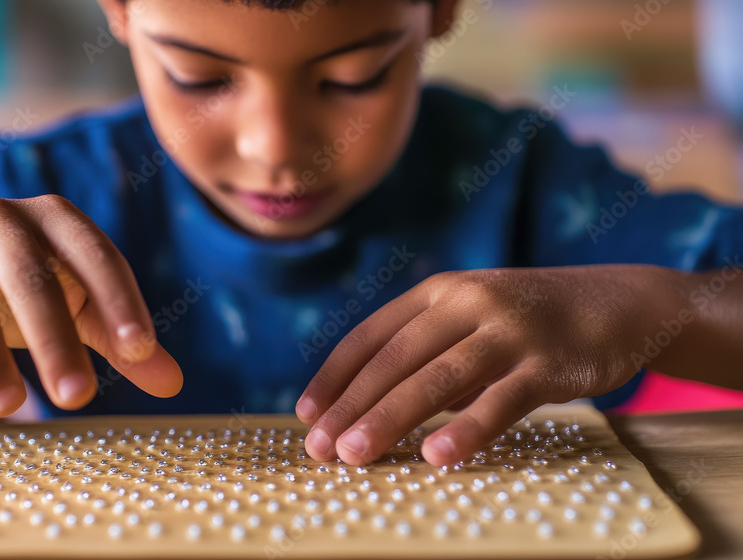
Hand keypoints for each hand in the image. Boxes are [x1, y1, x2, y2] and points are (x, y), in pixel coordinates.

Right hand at [0, 194, 182, 416]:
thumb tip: (173, 385)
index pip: (97, 256)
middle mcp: (1, 216)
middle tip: (78, 397)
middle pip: (32, 276)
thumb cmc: (18, 298)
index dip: (120, 302)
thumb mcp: (75, 314)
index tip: (140, 350)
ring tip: (9, 408)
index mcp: (56, 219)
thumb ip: (119, 342)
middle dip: (56, 339)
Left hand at [295, 266, 678, 466]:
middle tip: (319, 449)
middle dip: (351, 405)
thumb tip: (367, 406)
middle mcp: (466, 304)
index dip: (334, 376)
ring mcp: (508, 331)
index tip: (306, 415)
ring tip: (355, 455)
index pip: (371, 336)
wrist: (617, 302)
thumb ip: (426, 352)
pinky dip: (468, 428)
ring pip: (437, 377)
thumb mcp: (470, 320)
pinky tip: (437, 457)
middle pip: (396, 358)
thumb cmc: (526, 322)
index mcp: (438, 293)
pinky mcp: (548, 362)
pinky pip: (501, 400)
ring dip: (390, 418)